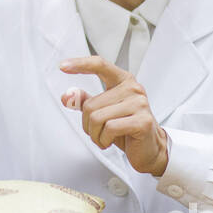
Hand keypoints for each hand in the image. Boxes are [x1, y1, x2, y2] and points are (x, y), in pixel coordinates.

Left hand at [59, 55, 169, 177]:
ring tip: (105, 137)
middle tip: (98, 131)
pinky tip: (110, 141)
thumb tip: (67, 96)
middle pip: (91, 104)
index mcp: (123, 80)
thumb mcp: (102, 112)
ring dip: (95, 134)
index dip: (80, 64)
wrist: (149, 148)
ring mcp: (140, 104)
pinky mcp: (142, 121)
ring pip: (97, 118)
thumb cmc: (126, 128)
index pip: (100, 65)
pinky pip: (110, 128)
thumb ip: (85, 102)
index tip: (63, 66)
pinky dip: (104, 140)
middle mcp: (133, 88)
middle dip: (88, 124)